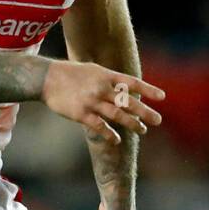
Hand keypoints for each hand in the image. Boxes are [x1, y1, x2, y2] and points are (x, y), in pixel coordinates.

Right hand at [42, 59, 164, 143]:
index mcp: (106, 75)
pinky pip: (99, 126)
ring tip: (142, 130)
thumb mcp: (92, 69)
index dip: (148, 90)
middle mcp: (101, 88)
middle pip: (128, 101)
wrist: (46, 79)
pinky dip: (110, 134)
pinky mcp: (81, 114)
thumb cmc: (69, 74)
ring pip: (117, 115)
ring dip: (132, 123)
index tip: (162, 97)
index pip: (132, 82)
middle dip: (144, 112)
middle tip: (158, 120)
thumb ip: (108, 78)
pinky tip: (117, 140)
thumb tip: (124, 86)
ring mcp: (92, 101)